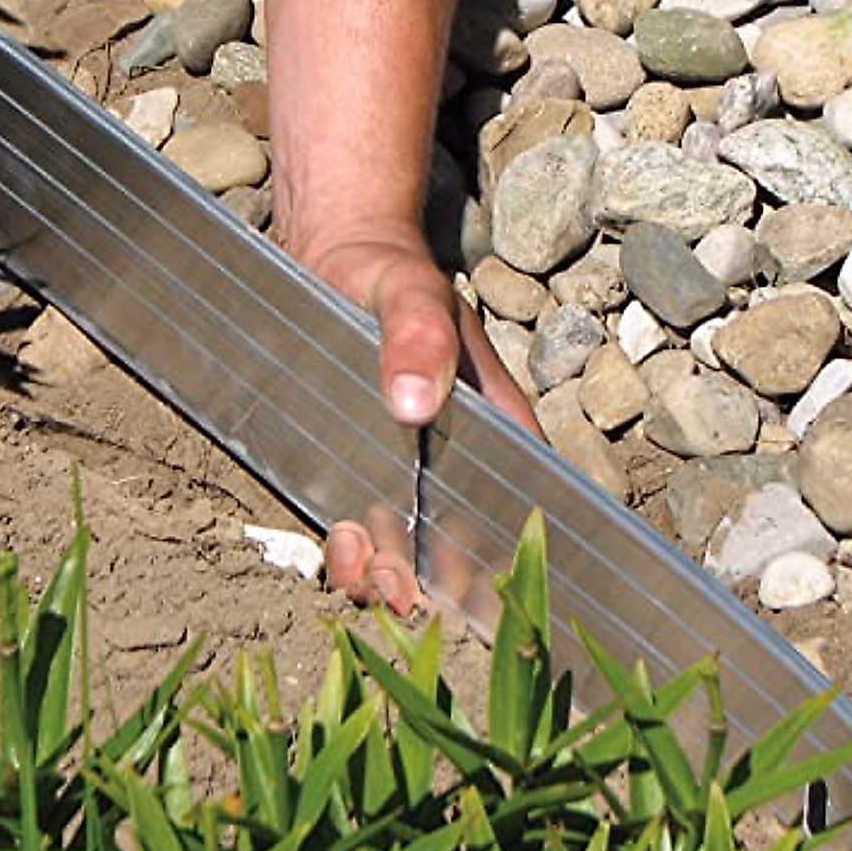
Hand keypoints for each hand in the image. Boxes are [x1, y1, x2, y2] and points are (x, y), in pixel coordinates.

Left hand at [304, 229, 542, 614]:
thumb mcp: (408, 294)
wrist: (332, 260)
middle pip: (465, 544)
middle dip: (438, 581)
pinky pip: (366, 531)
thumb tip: (414, 405)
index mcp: (495, 423)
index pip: (520, 500)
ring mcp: (407, 469)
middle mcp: (457, 456)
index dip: (504, 556)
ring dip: (391, 575)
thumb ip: (417, 338)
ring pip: (413, 547)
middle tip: (403, 587)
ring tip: (363, 562)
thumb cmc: (387, 273)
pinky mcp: (360, 472)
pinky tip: (341, 543)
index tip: (475, 590)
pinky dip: (356, 554)